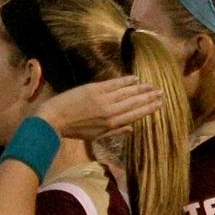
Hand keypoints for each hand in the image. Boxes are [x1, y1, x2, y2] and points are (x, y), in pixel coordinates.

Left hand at [35, 76, 163, 142]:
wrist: (54, 119)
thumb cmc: (74, 130)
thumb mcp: (95, 136)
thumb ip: (115, 131)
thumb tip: (132, 129)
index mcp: (111, 124)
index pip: (135, 114)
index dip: (148, 109)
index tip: (159, 104)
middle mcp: (111, 111)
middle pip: (135, 102)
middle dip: (149, 97)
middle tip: (161, 92)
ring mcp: (103, 98)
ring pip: (128, 92)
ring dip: (142, 88)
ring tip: (152, 85)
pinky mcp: (95, 88)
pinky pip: (115, 83)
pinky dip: (126, 80)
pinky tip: (135, 78)